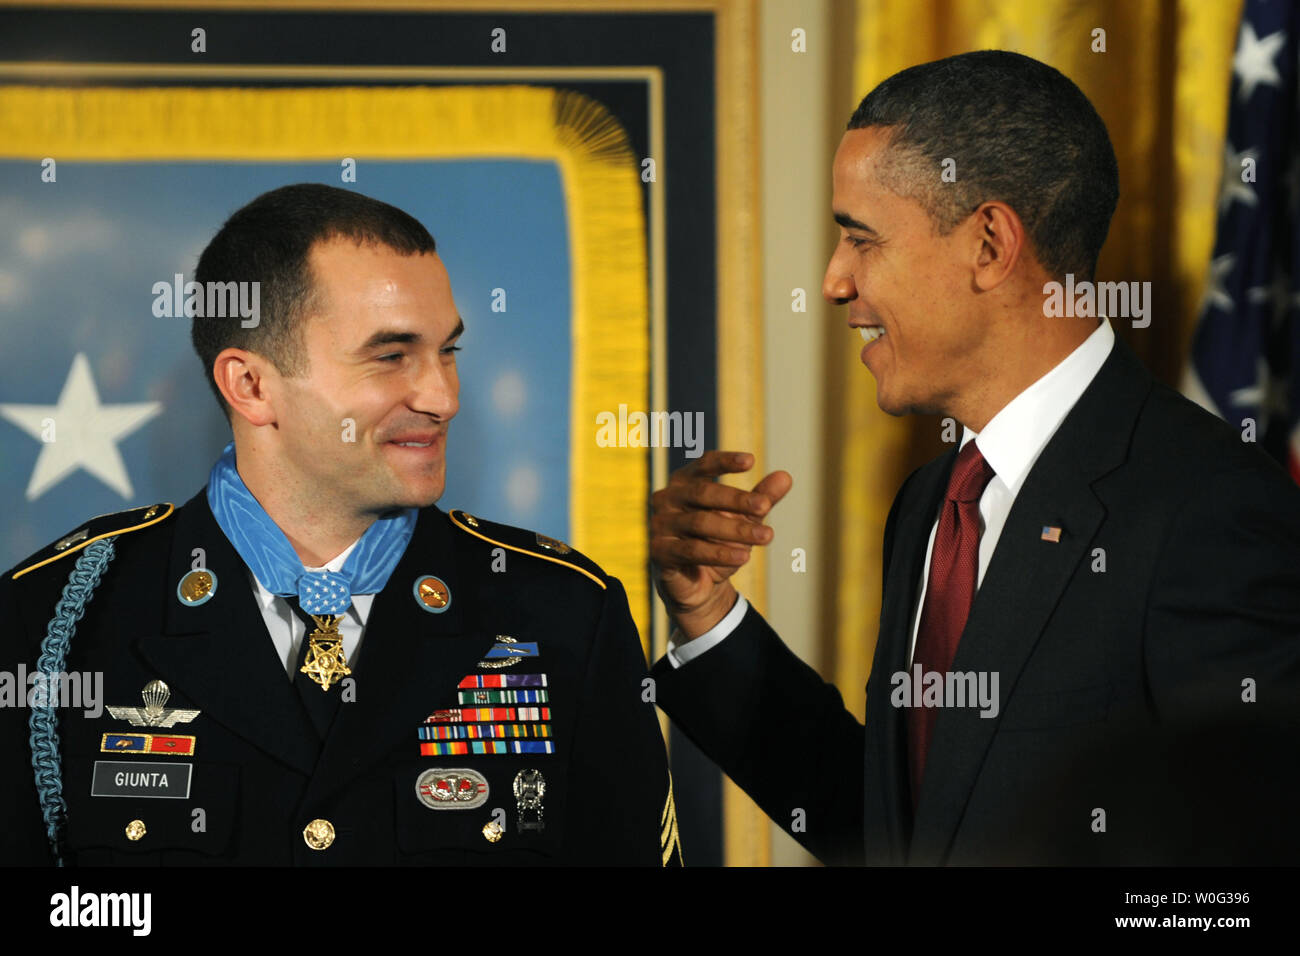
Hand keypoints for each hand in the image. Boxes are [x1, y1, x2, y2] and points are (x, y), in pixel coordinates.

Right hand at [649, 451, 792, 638]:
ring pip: (700, 523)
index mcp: (685, 482)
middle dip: (737, 500)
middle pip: (703, 493)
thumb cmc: (719, 541)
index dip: (725, 461)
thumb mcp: (745, 519)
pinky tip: (744, 557)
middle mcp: (667, 498)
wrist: (698, 583)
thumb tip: (786, 476)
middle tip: (765, 506)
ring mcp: (660, 524)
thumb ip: (762, 498)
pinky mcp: (659, 551)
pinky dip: (719, 554)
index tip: (751, 461)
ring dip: (736, 530)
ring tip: (766, 536)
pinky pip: (691, 550)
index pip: (704, 464)